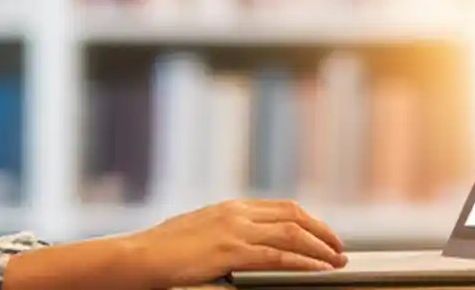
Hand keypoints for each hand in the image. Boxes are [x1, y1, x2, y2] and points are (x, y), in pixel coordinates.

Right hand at [124, 199, 347, 288]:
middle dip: (322, 232)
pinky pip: (277, 256)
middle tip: (339, 248)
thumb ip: (226, 231)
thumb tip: (246, 242)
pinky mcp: (229, 251)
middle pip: (294, 216)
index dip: (310, 220)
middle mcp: (238, 212)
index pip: (283, 207)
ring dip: (319, 248)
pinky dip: (302, 262)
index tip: (324, 233)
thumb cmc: (161, 249)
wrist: (135, 256)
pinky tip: (316, 269)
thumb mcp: (200, 230)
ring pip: (292, 234)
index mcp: (232, 206)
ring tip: (336, 261)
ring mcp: (235, 230)